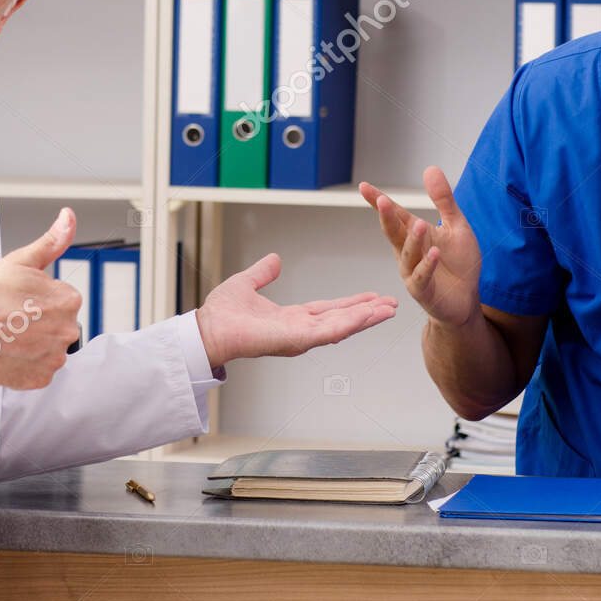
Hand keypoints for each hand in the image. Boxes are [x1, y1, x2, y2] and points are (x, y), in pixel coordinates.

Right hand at [0, 207, 82, 389]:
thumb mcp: (20, 260)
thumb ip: (52, 241)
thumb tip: (69, 218)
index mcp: (68, 301)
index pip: (63, 300)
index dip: (39, 299)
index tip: (20, 301)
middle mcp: (67, 331)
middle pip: (58, 325)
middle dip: (39, 322)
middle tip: (11, 318)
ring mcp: (53, 357)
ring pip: (49, 348)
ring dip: (33, 344)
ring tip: (8, 334)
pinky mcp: (39, 378)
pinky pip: (40, 370)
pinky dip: (26, 364)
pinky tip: (9, 352)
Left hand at [194, 254, 396, 369]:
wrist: (209, 329)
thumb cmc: (221, 314)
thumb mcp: (246, 284)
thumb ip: (263, 273)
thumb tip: (274, 260)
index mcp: (291, 318)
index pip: (329, 310)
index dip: (352, 304)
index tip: (372, 297)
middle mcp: (300, 330)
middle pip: (342, 319)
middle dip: (368, 312)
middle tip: (392, 304)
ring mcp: (301, 337)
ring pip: (342, 326)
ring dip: (366, 317)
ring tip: (389, 308)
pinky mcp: (297, 341)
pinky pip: (330, 331)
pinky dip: (351, 323)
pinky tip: (369, 315)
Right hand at [360, 167, 482, 328]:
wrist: (466, 299)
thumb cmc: (459, 263)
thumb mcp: (457, 226)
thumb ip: (444, 200)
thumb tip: (430, 169)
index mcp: (414, 234)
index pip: (394, 214)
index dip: (378, 201)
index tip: (363, 186)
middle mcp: (408, 252)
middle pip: (393, 232)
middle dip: (386, 217)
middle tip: (381, 201)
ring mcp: (412, 272)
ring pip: (407, 254)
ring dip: (412, 240)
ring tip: (419, 223)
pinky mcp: (423, 290)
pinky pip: (422, 276)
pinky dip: (428, 265)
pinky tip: (435, 253)